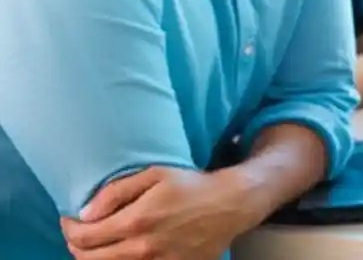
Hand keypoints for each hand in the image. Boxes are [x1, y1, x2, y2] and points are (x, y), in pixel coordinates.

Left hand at [61, 166, 253, 259]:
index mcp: (136, 221)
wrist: (230, 205)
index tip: (70, 219)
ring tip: (97, 244)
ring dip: (94, 258)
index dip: (69, 228)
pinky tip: (121, 252)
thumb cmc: (191, 185)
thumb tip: (85, 213)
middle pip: (89, 259)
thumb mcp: (155, 175)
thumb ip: (116, 192)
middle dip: (76, 245)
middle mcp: (142, 248)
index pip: (83, 236)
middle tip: (80, 233)